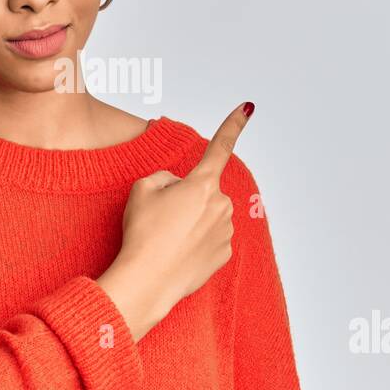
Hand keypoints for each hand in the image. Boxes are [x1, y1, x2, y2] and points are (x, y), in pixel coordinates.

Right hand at [98, 102, 254, 339]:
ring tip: (165, 239)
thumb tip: (179, 186)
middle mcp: (221, 205)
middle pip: (203, 192)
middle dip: (186, 198)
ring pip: (207, 216)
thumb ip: (165, 178)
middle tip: (160, 218)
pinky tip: (178, 253)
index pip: (219, 148)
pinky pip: (210, 240)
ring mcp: (225, 232)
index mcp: (202, 184)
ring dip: (190, 222)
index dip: (233, 125)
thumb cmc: (142, 234)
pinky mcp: (223, 256)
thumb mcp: (142, 189)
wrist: (146, 282)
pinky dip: (195, 244)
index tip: (248, 108)